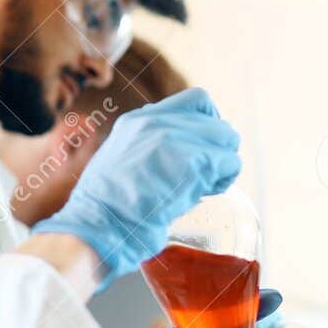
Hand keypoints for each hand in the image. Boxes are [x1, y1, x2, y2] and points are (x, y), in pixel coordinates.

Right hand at [33, 88, 240, 287]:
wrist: (97, 226)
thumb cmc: (104, 210)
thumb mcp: (119, 164)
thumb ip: (147, 151)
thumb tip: (179, 158)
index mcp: (138, 121)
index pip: (194, 101)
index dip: (207, 123)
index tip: (204, 146)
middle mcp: (156, 122)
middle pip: (214, 119)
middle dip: (217, 147)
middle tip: (207, 174)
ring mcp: (174, 139)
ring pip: (226, 138)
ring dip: (223, 163)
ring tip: (207, 185)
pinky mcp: (192, 161)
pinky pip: (229, 162)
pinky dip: (225, 179)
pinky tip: (208, 193)